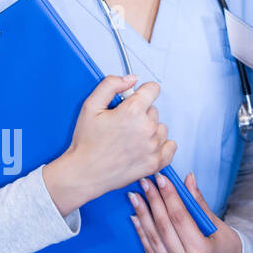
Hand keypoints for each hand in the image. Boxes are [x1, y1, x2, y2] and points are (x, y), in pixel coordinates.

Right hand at [44, 75, 174, 216]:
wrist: (83, 174)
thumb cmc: (86, 143)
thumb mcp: (90, 106)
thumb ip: (110, 85)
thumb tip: (131, 79)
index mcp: (132, 112)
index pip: (153, 89)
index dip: (142, 92)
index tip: (134, 99)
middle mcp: (146, 128)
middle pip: (154, 110)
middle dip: (140, 114)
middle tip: (122, 125)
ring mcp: (153, 146)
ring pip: (160, 127)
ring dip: (149, 130)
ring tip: (130, 138)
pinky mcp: (156, 162)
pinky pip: (170, 146)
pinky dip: (161, 145)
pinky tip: (145, 147)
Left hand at [128, 171, 241, 252]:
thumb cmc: (225, 244)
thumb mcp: (216, 222)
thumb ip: (198, 202)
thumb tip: (188, 179)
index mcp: (201, 250)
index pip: (180, 218)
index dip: (170, 196)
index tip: (161, 179)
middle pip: (164, 227)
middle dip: (153, 202)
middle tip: (145, 183)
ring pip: (153, 238)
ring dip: (143, 215)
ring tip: (135, 197)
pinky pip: (150, 250)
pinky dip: (142, 233)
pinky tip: (135, 217)